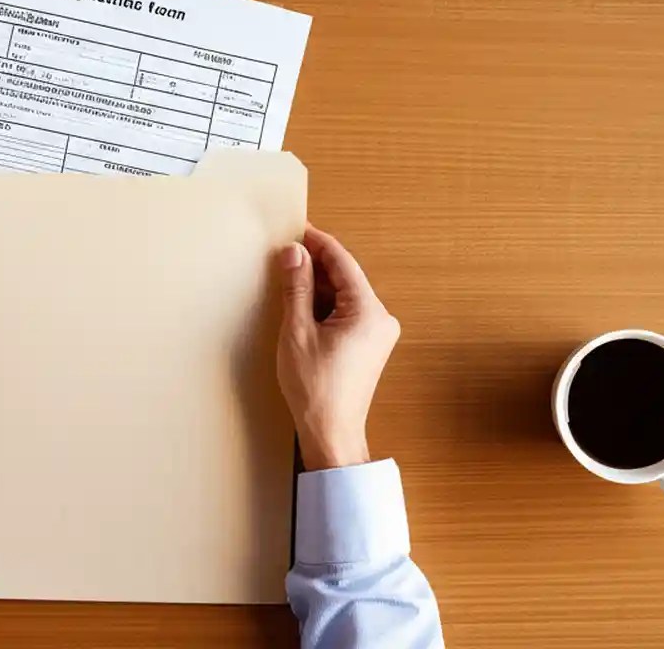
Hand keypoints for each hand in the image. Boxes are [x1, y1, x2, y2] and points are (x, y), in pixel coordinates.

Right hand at [275, 224, 399, 470]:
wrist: (331, 433)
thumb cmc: (315, 389)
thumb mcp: (297, 332)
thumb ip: (296, 288)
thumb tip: (293, 253)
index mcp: (368, 311)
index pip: (342, 262)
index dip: (318, 243)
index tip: (296, 229)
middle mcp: (380, 318)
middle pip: (345, 277)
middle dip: (315, 265)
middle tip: (283, 254)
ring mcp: (376, 333)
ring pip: (344, 295)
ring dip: (316, 286)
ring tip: (286, 280)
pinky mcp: (368, 345)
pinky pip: (345, 313)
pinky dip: (323, 306)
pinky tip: (300, 306)